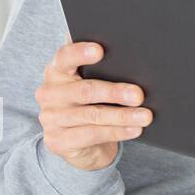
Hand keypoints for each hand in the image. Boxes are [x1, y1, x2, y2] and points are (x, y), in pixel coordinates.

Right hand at [35, 41, 152, 170]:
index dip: (80, 53)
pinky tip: (135, 129)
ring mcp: (51, 118)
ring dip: (123, 116)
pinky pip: (93, 135)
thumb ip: (104, 69)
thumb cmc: (92, 102)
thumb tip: (136, 62)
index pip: (64, 56)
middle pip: (85, 90)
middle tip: (139, 95)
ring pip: (93, 115)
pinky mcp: (57, 141)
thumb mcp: (93, 82)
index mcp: (57, 71)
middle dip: (115, 92)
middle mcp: (49, 93)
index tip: (100, 50)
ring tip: (145, 116)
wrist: (81, 143)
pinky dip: (117, 132)